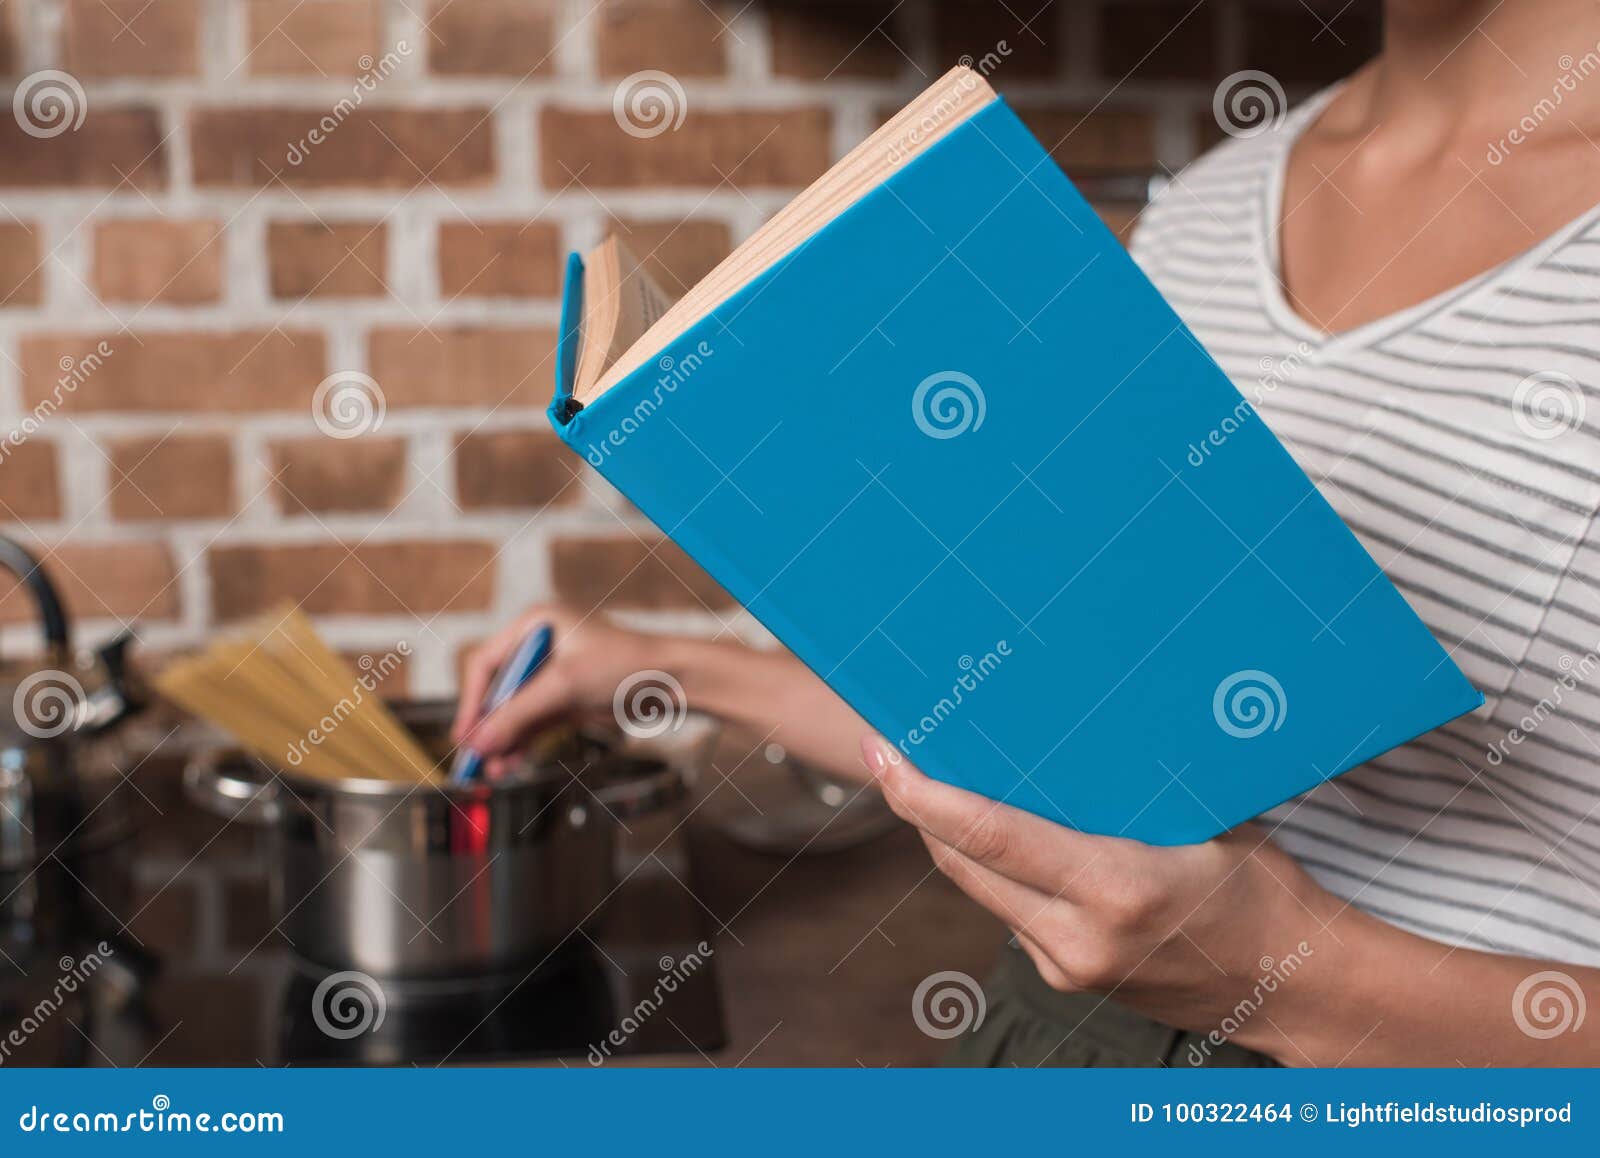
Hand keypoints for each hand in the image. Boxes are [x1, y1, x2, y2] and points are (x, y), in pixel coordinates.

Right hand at [452, 604, 652, 772]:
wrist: (675, 680)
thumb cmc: (625, 666)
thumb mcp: (565, 687)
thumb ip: (519, 714)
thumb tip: (479, 742)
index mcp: (535, 624)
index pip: (487, 661)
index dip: (472, 699)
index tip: (465, 733)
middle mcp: (541, 647)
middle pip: (499, 690)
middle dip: (487, 725)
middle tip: (472, 759)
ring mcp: (554, 675)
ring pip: (516, 711)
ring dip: (503, 740)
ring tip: (492, 771)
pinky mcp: (568, 699)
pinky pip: (535, 723)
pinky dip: (523, 742)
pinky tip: (510, 764)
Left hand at [859, 735, 1338, 1055]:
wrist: (1294, 988)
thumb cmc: (1263, 891)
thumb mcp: (1203, 822)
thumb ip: (1128, 791)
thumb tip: (1065, 725)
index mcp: (1114, 890)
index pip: (988, 835)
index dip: (922, 794)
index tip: (884, 753)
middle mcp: (1076, 938)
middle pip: (962, 864)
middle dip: (916, 807)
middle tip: (888, 750)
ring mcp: (1066, 967)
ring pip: (977, 888)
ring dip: (947, 836)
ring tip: (924, 776)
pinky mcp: (1065, 977)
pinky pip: (1006, 909)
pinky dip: (987, 866)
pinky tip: (983, 826)